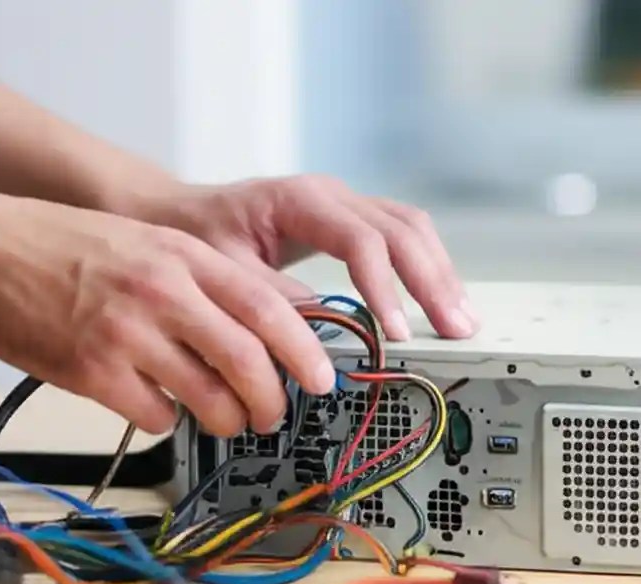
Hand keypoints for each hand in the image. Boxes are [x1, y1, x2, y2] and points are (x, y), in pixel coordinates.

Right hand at [0, 192, 335, 436]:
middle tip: (275, 415)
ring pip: (210, 397)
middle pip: (248, 361)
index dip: (306, 350)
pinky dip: (168, 421)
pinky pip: (155, 415)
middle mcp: (163, 293)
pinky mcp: (92, 372)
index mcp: (185, 257)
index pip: (270, 308)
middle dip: (273, 400)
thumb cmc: (65, 244)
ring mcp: (127, 334)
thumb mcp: (151, 241)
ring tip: (228, 420)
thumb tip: (273, 320)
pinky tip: (161, 410)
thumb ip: (206, 278)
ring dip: (228, 419)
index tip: (323, 377)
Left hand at [127, 176, 477, 340]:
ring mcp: (347, 203)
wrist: (180, 214)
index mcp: (301, 200)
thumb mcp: (223, 270)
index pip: (362, 240)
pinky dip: (427, 267)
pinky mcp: (353, 219)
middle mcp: (332, 194)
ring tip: (460, 318)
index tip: (396, 332)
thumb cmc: (196, 237)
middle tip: (455, 328)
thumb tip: (324, 329)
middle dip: (433, 282)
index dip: (385, 288)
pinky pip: (404, 235)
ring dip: (440, 274)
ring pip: (413, 228)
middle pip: (403, 230)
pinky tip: (440, 299)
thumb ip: (273, 297)